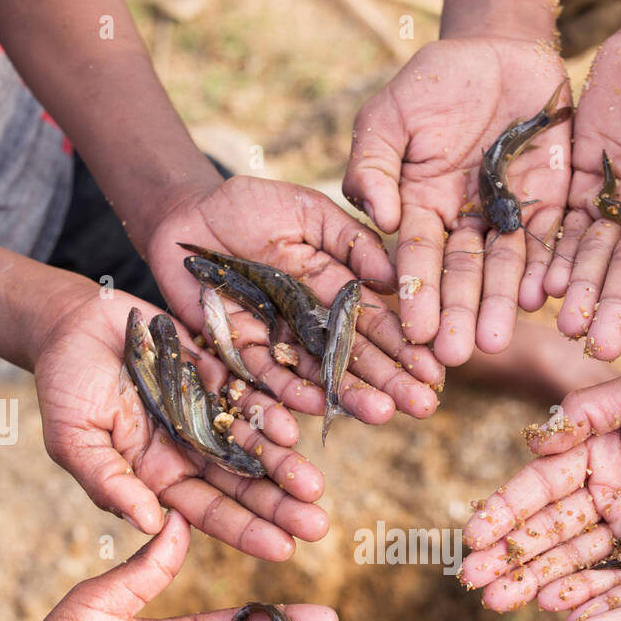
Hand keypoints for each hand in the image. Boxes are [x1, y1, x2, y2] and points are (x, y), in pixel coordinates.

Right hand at [35, 284, 328, 555]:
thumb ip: (111, 483)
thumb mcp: (74, 440)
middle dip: (279, 505)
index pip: (208, 511)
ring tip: (315, 485)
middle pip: (242, 484)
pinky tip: (296, 426)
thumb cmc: (63, 384)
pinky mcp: (220, 373)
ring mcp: (208, 412)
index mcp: (157, 475)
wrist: (70, 321)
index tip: (282, 549)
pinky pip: (253, 394)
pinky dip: (274, 409)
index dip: (245, 530)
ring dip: (286, 464)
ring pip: (255, 444)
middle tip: (318, 526)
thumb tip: (151, 525)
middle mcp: (190, 450)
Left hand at [146, 176, 442, 423]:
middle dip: (389, 383)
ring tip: (381, 415)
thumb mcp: (308, 211)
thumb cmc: (249, 205)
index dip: (405, 347)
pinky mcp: (237, 351)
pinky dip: (286, 394)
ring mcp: (277, 342)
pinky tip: (314, 407)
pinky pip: (263, 377)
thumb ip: (350, 241)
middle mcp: (311, 325)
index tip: (435, 369)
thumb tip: (393, 277)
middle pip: (353, 358)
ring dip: (348, 397)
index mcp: (336, 292)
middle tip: (422, 408)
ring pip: (316, 375)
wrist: (185, 217)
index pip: (376, 324)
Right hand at [343, 38, 571, 363]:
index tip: (414, 331)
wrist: (502, 48)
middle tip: (454, 355)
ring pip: (506, 269)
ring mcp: (508, 218)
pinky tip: (541, 298)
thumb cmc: (435, 80)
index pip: (418, 258)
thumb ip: (374, 163)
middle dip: (458, 314)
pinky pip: (551, 242)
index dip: (417, 294)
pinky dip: (546, 270)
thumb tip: (379, 217)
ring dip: (500, 305)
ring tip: (495, 341)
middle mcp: (464, 225)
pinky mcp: (552, 205)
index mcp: (421, 210)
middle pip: (462, 276)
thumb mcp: (391, 115)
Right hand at [460, 365, 620, 610]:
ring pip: (574, 564)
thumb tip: (533, 440)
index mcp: (599, 456)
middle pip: (548, 534)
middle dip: (508, 558)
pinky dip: (583, 600)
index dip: (505, 512)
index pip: (541, 487)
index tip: (473, 536)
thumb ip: (593, 409)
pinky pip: (618, 586)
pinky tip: (551, 612)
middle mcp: (608, 498)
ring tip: (497, 602)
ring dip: (533, 583)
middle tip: (472, 584)